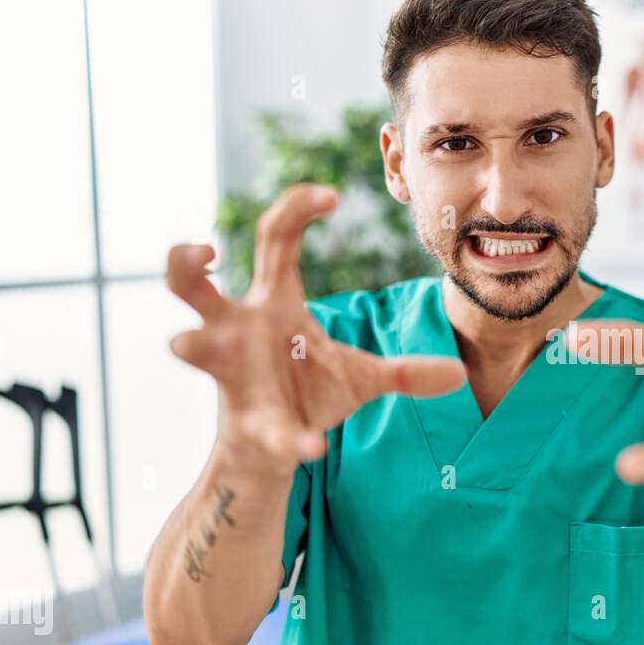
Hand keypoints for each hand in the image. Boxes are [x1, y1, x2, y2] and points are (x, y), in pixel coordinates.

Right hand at [166, 183, 465, 473]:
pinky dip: (292, 438)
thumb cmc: (309, 393)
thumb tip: (460, 375)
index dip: (295, 209)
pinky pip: (266, 426)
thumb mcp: (363, 378)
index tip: (331, 195)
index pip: (273, 239)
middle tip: (206, 251)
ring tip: (189, 344)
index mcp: (273, 303)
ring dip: (189, 343)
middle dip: (183, 263)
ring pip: (187, 345)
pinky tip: (311, 444)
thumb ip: (407, 372)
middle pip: (191, 283)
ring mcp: (230, 372)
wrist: (278, 449)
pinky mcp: (247, 420)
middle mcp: (239, 330)